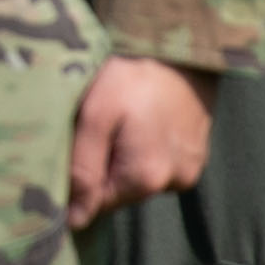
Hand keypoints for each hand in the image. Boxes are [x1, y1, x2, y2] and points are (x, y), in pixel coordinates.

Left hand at [65, 54, 215, 228]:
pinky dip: (143, 146)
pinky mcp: (197, 154)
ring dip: (121, 156)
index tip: (67, 153)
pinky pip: (158, 162)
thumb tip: (73, 220)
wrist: (182, 44)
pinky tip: (140, 119)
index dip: (74, 185)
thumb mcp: (95, 115)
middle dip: (99, 165)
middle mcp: (173, 182)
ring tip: (118, 118)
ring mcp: (189, 169)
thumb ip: (83, 168)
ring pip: (137, 177)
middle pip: (118, 191)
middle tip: (92, 125)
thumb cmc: (133, 73)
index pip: (96, 205)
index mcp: (145, 177)